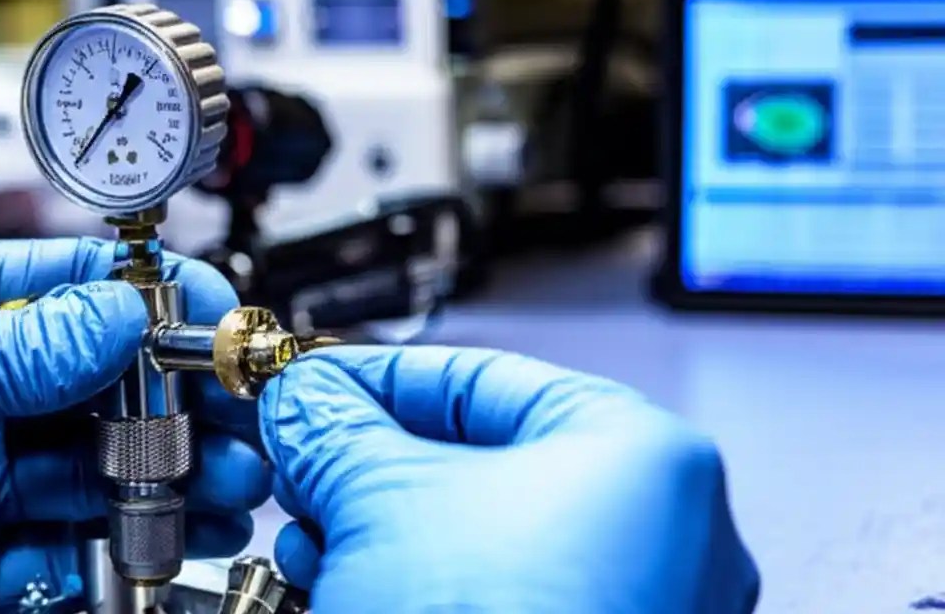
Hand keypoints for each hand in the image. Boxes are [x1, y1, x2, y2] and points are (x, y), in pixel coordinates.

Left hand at [0, 238, 269, 612]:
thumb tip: (116, 314)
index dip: (147, 298)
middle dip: (179, 400)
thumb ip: (9, 344)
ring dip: (168, 479)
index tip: (213, 313)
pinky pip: (62, 558)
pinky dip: (117, 553)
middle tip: (238, 418)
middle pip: (101, 390)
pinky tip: (159, 543)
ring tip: (225, 487)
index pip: (67, 290)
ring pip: (96, 476)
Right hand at [261, 346, 759, 613]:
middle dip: (368, 465)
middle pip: (479, 459)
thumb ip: (334, 428)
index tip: (311, 386)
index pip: (481, 376)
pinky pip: (502, 593)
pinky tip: (351, 591)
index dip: (375, 378)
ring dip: (381, 528)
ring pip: (483, 536)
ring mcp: (638, 606)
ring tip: (312, 541)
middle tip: (303, 464)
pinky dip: (426, 582)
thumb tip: (305, 400)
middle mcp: (663, 534)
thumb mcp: (379, 505)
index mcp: (643, 457)